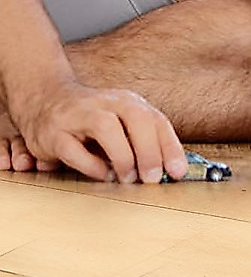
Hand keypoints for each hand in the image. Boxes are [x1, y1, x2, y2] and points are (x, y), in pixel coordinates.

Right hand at [6, 78, 187, 182]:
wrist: (44, 99)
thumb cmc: (89, 117)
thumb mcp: (119, 122)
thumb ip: (140, 141)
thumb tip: (165, 170)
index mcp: (127, 102)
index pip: (156, 120)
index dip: (170, 146)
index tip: (178, 171)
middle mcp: (107, 103)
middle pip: (137, 118)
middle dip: (149, 150)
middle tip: (153, 178)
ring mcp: (80, 116)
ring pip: (107, 127)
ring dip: (122, 155)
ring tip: (129, 178)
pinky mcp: (55, 134)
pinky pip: (74, 149)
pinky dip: (91, 165)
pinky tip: (103, 176)